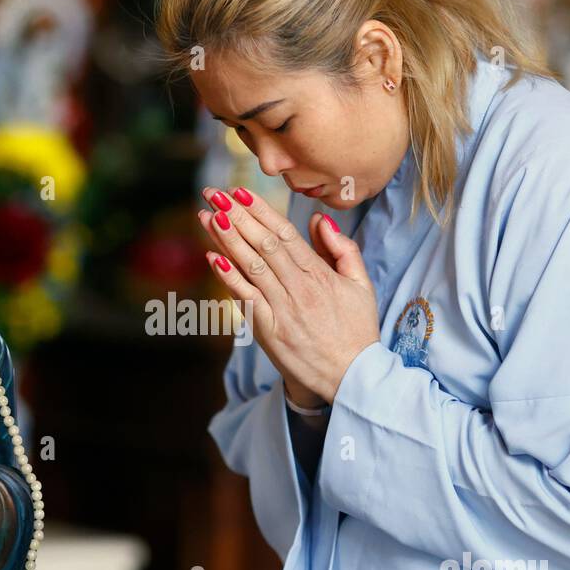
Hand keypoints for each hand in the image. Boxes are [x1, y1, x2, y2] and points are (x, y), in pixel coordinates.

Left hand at [197, 186, 379, 403]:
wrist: (352, 378)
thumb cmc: (357, 330)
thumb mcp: (361, 285)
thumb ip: (343, 249)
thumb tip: (319, 220)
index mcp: (320, 274)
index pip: (285, 233)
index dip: (260, 210)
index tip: (240, 191)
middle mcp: (299, 287)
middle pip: (264, 243)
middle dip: (237, 215)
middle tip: (214, 193)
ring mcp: (283, 309)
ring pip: (251, 265)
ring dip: (227, 238)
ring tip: (207, 215)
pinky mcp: (270, 331)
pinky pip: (247, 298)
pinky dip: (229, 277)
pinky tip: (213, 257)